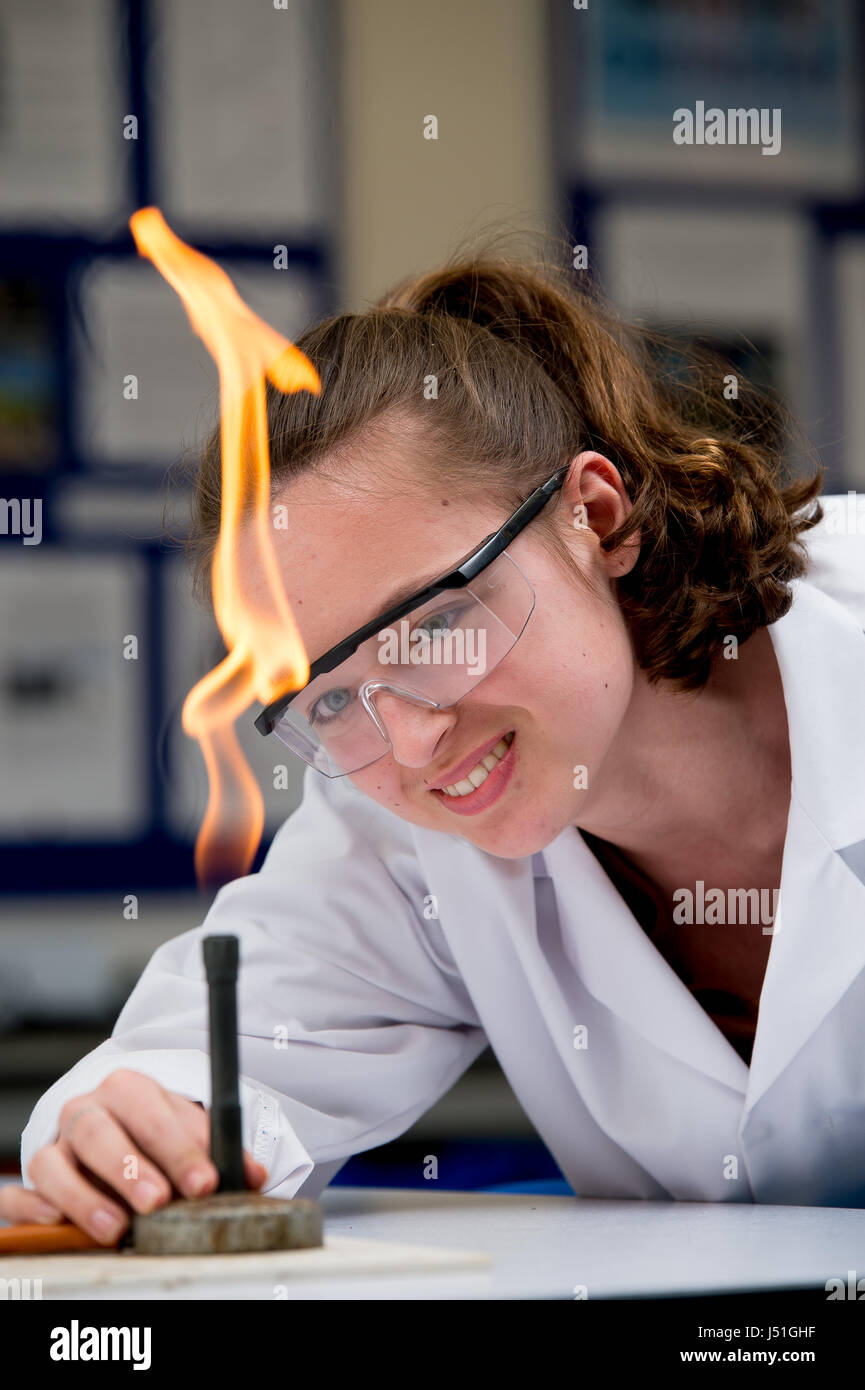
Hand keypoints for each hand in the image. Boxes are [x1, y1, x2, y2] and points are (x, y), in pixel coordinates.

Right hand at [1, 1069, 267, 1244]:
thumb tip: (253, 1176)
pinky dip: (32, 1209)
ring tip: (116, 1227)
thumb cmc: (155, 1134)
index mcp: (128, 1090)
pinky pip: (18, 1195)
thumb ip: (217, 1151)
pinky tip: (56, 1224)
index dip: (179, 1147)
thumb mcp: (188, 1131)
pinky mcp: (33, 1181)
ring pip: (52, 1164)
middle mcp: (85, 1112)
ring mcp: (54, 1147)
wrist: (114, 1128)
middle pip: (98, 1132)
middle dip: (129, 1168)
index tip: (205, 1182)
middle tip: (157, 1202)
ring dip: (83, 1197)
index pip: (151, 1111)